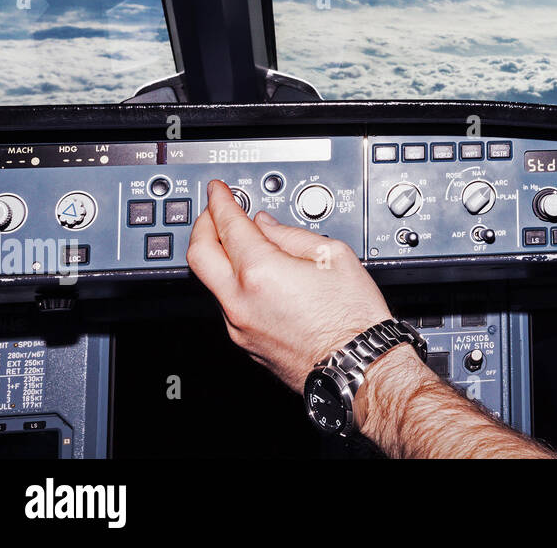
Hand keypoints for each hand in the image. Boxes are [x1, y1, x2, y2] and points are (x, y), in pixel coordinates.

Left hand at [187, 179, 392, 391]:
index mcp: (260, 272)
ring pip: (212, 282)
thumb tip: (267, 226)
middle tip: (214, 211)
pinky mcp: (244, 343)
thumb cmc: (353, 317)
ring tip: (243, 244)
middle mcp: (240, 301)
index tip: (219, 191)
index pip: (227, 225)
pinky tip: (257, 277)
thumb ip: (292, 235)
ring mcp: (238, 325)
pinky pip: (229, 305)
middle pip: (199, 254)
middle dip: (203, 225)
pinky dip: (235, 284)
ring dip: (220, 257)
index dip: (221, 201)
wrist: (357, 366)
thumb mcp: (333, 256)